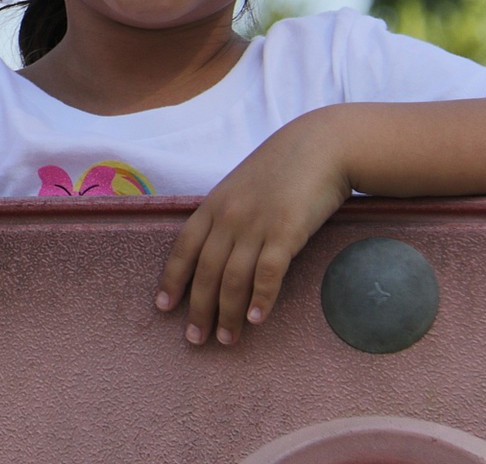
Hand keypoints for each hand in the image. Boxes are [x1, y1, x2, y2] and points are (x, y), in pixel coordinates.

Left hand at [155, 113, 351, 345]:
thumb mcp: (240, 187)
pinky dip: (261, 298)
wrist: (321, 146)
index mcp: (212, 205)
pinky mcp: (287, 231)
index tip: (164, 308)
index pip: (182, 249)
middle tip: (196, 340)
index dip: (172, 280)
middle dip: (198, 309)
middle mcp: (228, 217)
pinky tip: (257, 319)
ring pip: (233, 278)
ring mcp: (256, 224)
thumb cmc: (281, 169)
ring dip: (228, 313)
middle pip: (206, 271)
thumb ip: (225, 214)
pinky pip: (268, 272)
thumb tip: (216, 248)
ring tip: (228, 339)